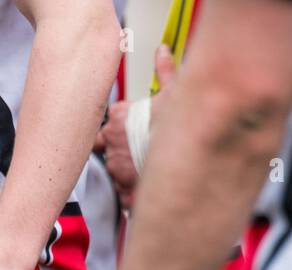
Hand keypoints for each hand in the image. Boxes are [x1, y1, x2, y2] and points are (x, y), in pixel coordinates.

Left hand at [93, 44, 175, 208]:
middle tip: (135, 153)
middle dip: (118, 152)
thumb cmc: (177, 124)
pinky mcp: (125, 192)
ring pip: (115, 173)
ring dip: (126, 174)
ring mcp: (116, 169)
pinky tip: (145, 192)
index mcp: (117, 119)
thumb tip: (161, 50)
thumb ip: (164, 71)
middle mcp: (110, 144)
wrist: (185, 158)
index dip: (116, 129)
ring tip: (144, 173)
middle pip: (106, 149)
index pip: (106, 124)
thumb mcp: (173, 92)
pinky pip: (124, 198)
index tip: (129, 132)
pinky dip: (133, 197)